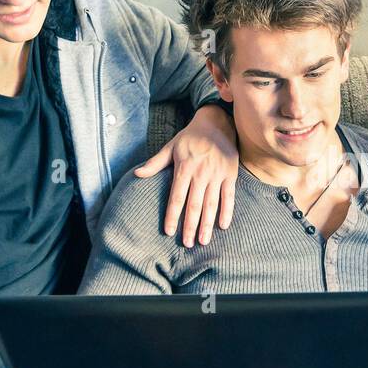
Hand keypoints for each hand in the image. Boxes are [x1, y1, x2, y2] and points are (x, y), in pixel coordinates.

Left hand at [134, 105, 237, 246]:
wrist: (217, 123)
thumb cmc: (191, 137)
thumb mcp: (171, 147)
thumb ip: (155, 163)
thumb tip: (137, 175)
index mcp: (185, 168)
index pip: (176, 197)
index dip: (172, 215)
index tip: (168, 231)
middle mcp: (201, 173)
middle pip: (194, 205)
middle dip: (189, 226)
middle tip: (186, 244)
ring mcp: (217, 174)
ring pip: (211, 204)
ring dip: (207, 224)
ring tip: (202, 241)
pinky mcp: (230, 174)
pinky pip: (229, 196)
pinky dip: (227, 211)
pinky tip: (222, 226)